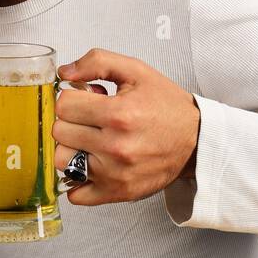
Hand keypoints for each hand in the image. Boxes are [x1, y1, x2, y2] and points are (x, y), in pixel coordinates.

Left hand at [52, 48, 200, 205]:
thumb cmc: (167, 107)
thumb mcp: (137, 72)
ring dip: (72, 149)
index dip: (72, 98)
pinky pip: (76, 195)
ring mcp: (115, 173)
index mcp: (119, 114)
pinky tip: (91, 165)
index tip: (85, 100)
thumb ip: (97, 62)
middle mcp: (115, 146)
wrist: (197, 140)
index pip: (63, 106)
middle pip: (60, 132)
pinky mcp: (117, 192)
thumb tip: (64, 72)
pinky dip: (78, 181)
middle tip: (90, 119)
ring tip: (90, 141)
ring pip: (62, 161)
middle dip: (71, 121)